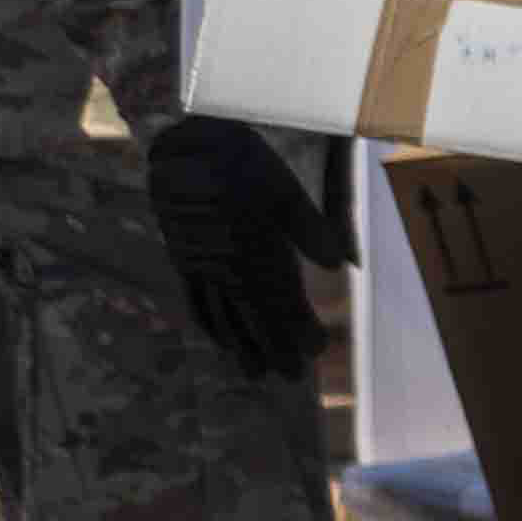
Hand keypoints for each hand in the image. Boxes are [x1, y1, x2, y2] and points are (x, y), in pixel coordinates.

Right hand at [146, 118, 355, 385]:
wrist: (185, 144)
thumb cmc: (244, 160)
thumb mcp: (283, 184)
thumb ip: (310, 224)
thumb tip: (339, 263)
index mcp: (253, 245)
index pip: (279, 296)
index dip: (296, 324)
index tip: (316, 349)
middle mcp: (224, 261)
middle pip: (250, 312)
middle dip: (271, 344)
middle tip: (290, 376)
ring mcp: (199, 263)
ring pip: (221, 311)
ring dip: (238, 342)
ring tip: (254, 373)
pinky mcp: (182, 257)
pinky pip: (194, 298)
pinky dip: (207, 322)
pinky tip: (216, 341)